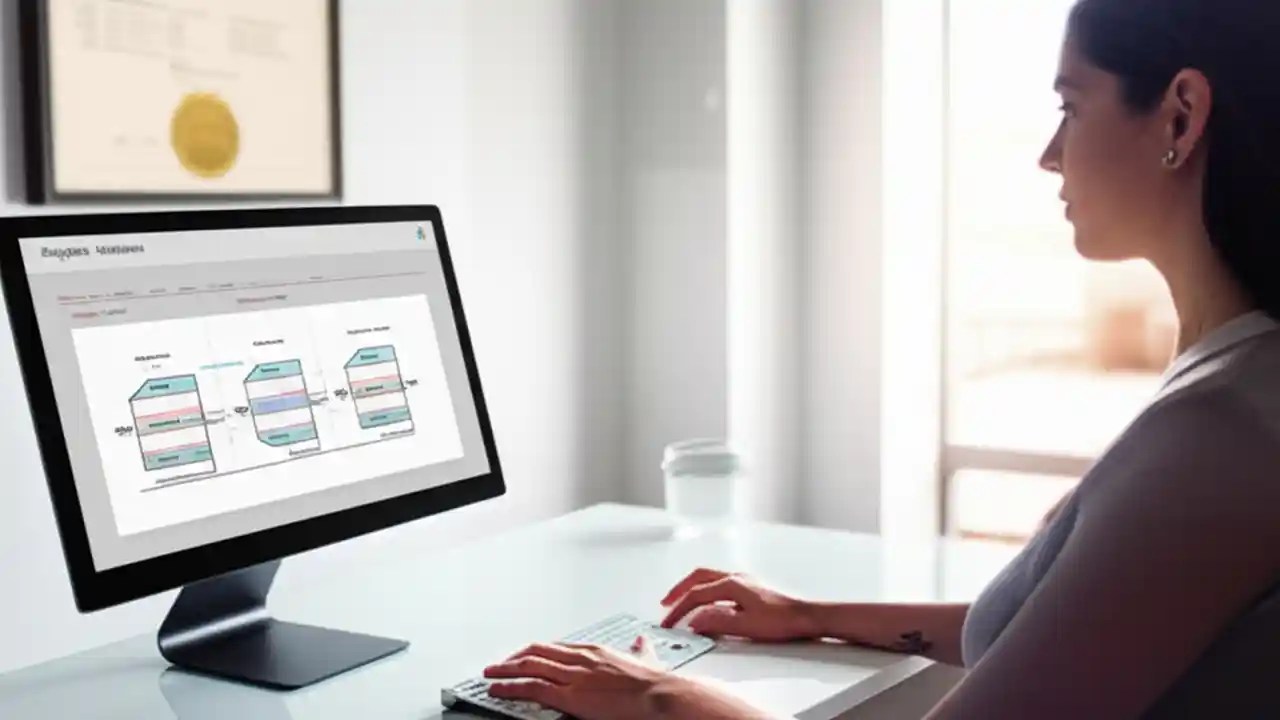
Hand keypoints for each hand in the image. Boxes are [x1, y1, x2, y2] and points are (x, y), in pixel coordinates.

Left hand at [484, 637, 754, 719]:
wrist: (661, 697)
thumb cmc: (657, 685)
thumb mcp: (648, 661)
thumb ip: (640, 651)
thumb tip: (641, 643)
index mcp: (597, 651)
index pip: (558, 647)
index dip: (538, 651)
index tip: (526, 654)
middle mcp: (581, 658)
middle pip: (537, 651)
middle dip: (515, 657)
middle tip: (499, 663)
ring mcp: (573, 676)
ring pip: (529, 666)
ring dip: (505, 670)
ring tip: (489, 674)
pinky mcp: (569, 695)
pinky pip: (531, 688)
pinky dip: (510, 687)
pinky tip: (497, 690)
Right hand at [660, 568, 820, 641]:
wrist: (807, 616)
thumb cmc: (782, 620)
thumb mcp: (746, 625)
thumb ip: (717, 621)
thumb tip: (694, 620)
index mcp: (732, 584)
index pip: (696, 595)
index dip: (679, 610)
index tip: (668, 624)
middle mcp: (736, 577)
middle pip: (698, 578)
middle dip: (679, 591)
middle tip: (666, 604)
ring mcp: (744, 580)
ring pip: (708, 577)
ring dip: (691, 587)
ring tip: (681, 600)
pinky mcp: (750, 587)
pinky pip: (719, 581)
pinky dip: (705, 588)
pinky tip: (707, 600)